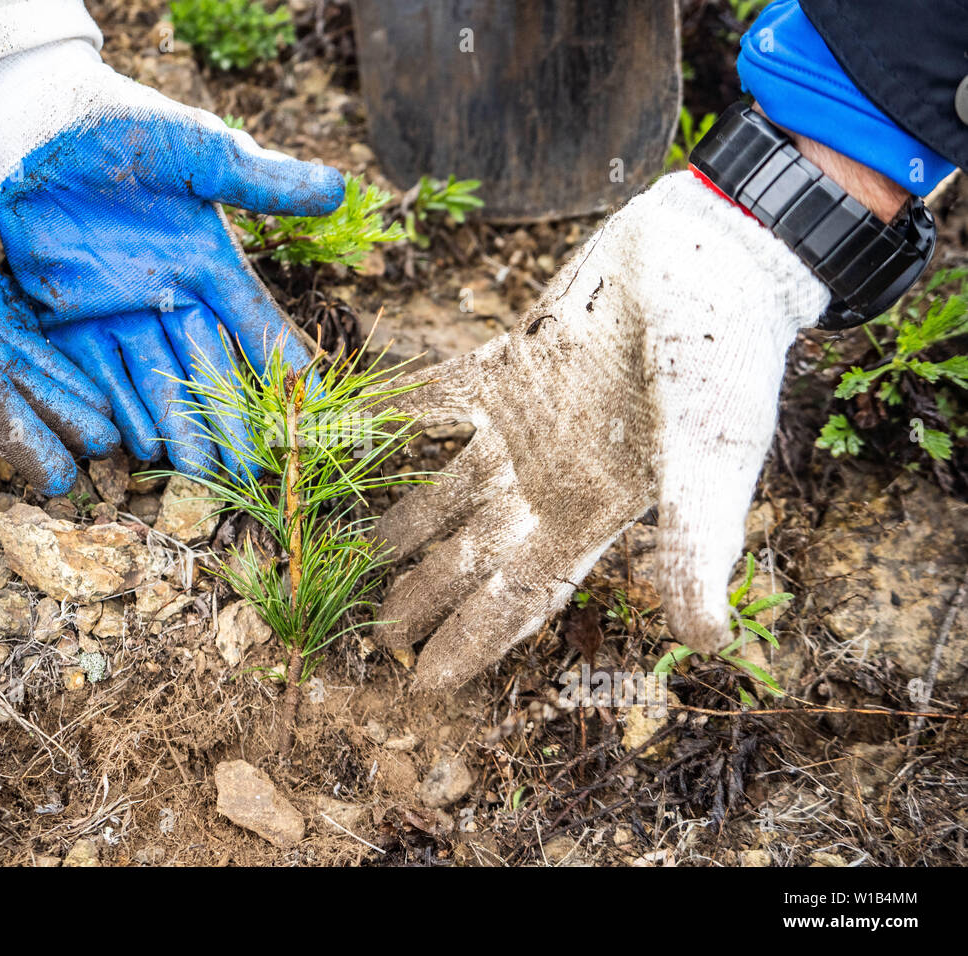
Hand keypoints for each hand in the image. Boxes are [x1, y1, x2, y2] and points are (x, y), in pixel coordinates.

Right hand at [0, 18, 117, 492]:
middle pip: (11, 393)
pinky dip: (44, 352)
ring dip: (57, 397)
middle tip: (110, 457)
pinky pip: (13, 324)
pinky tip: (72, 370)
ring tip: (102, 427)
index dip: (25, 440)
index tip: (64, 481)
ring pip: (17, 364)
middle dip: (57, 428)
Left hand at [0, 38, 345, 474]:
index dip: (280, 361)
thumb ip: (259, 180)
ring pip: (155, 377)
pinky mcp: (66, 313)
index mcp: (207, 259)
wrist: (42, 118)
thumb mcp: (198, 149)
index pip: (252, 320)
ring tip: (201, 473)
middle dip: (230, 416)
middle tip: (254, 467)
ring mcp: (118, 307)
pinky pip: (95, 368)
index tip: (311, 403)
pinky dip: (116, 404)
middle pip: (206, 364)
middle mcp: (169, 293)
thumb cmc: (127, 126)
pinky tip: (138, 446)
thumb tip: (337, 190)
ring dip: (179, 424)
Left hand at [375, 172, 829, 689]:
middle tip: (372, 633)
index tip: (422, 683)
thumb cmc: (721, 358)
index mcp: (594, 510)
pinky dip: (398, 414)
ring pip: (452, 488)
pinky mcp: (511, 364)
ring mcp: (527, 423)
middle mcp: (552, 477)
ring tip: (358, 555)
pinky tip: (354, 430)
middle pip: (475, 553)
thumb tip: (706, 640)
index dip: (474, 640)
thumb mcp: (711, 455)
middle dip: (427, 593)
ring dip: (408, 522)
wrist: (712, 255)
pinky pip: (439, 399)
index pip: (521, 595)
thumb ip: (697, 540)